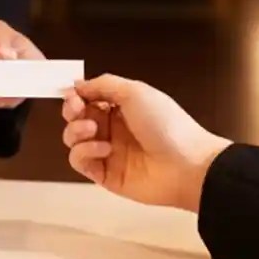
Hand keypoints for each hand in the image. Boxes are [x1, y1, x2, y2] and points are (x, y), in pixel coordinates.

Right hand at [61, 74, 231, 211]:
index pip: (87, 99)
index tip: (72, 95)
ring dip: (76, 131)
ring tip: (93, 131)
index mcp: (120, 107)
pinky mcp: (103, 174)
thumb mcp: (135, 92)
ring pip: (73, 139)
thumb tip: (76, 85)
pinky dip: (84, 152)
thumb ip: (103, 84)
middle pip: (75, 118)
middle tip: (78, 110)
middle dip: (71, 111)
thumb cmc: (165, 124)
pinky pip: (79, 161)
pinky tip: (103, 150)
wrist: (186, 164)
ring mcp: (106, 152)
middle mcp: (111, 128)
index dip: (75, 96)